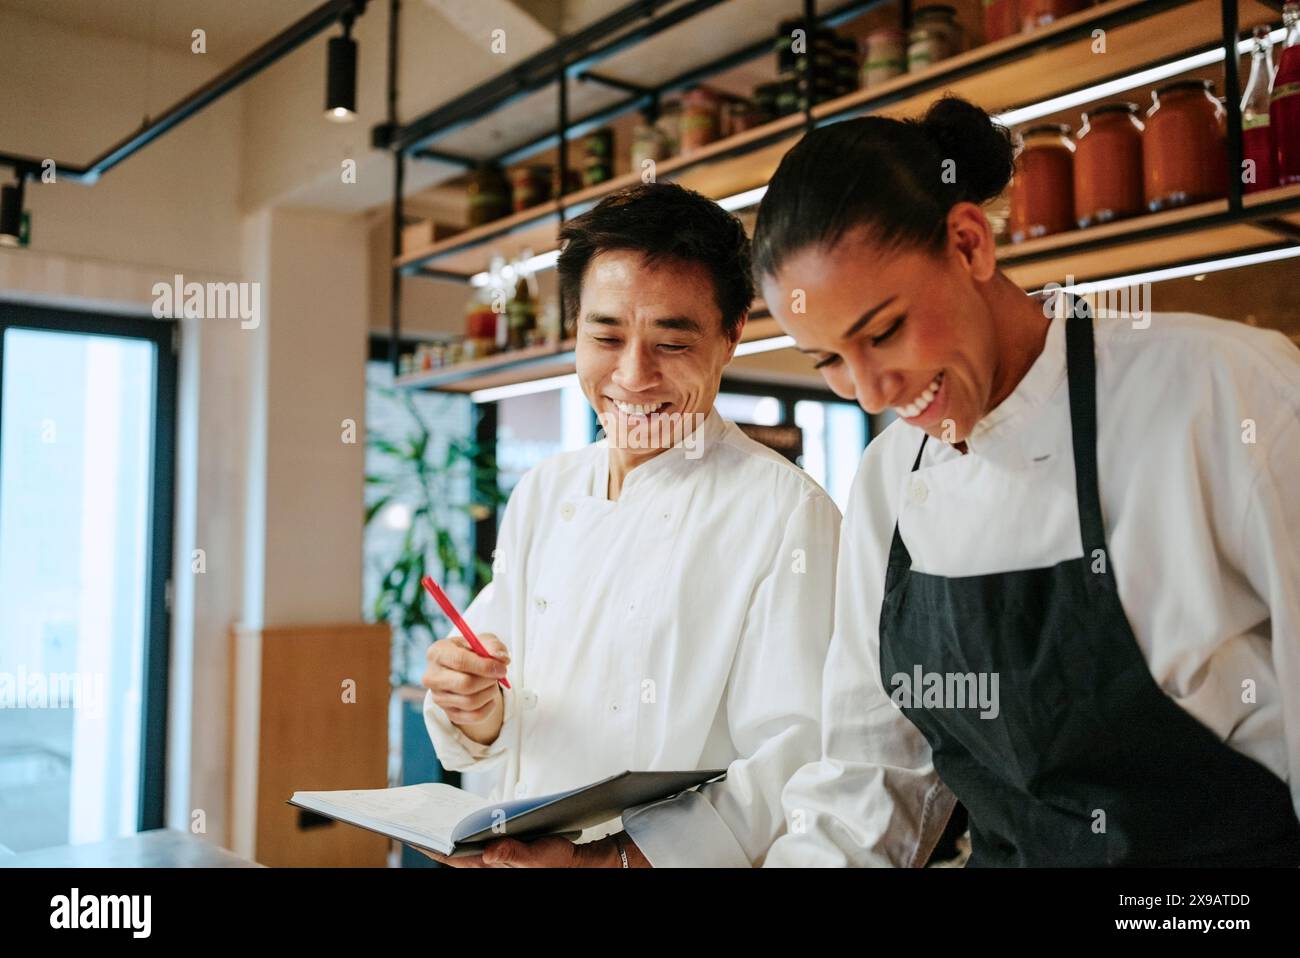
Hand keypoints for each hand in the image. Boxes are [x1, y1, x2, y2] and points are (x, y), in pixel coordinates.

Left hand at [419, 833, 649, 867]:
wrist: (580, 861)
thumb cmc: (561, 860)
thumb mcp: (541, 856)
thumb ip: (516, 855)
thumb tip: (487, 851)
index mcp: (496, 866)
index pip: (456, 858)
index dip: (433, 847)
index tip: (412, 835)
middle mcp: (491, 862)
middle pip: (454, 852)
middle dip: (433, 837)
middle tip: (411, 819)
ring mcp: (495, 857)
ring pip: (463, 846)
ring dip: (447, 833)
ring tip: (430, 815)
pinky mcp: (502, 850)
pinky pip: (476, 841)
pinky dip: (465, 830)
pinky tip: (458, 817)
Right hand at [422, 633, 509, 744]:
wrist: (465, 670)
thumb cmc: (473, 652)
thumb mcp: (483, 641)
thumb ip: (494, 646)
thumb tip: (502, 658)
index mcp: (437, 653)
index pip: (460, 661)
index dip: (485, 666)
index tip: (502, 668)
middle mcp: (432, 676)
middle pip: (465, 684)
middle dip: (488, 681)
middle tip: (499, 675)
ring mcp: (438, 697)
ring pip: (471, 702)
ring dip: (490, 693)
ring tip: (493, 683)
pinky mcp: (448, 713)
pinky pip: (474, 716)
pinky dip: (489, 707)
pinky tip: (490, 696)